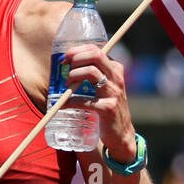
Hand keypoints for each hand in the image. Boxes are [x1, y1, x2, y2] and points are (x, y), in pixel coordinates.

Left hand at [62, 45, 136, 162]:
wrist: (121, 134)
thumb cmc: (106, 107)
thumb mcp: (103, 87)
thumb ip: (91, 75)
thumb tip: (66, 65)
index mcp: (115, 69)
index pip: (96, 49)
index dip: (77, 51)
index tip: (65, 59)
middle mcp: (116, 78)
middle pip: (95, 55)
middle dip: (75, 58)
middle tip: (65, 69)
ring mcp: (113, 93)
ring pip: (91, 72)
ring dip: (73, 76)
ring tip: (66, 86)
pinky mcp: (108, 108)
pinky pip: (85, 100)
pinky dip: (70, 101)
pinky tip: (62, 105)